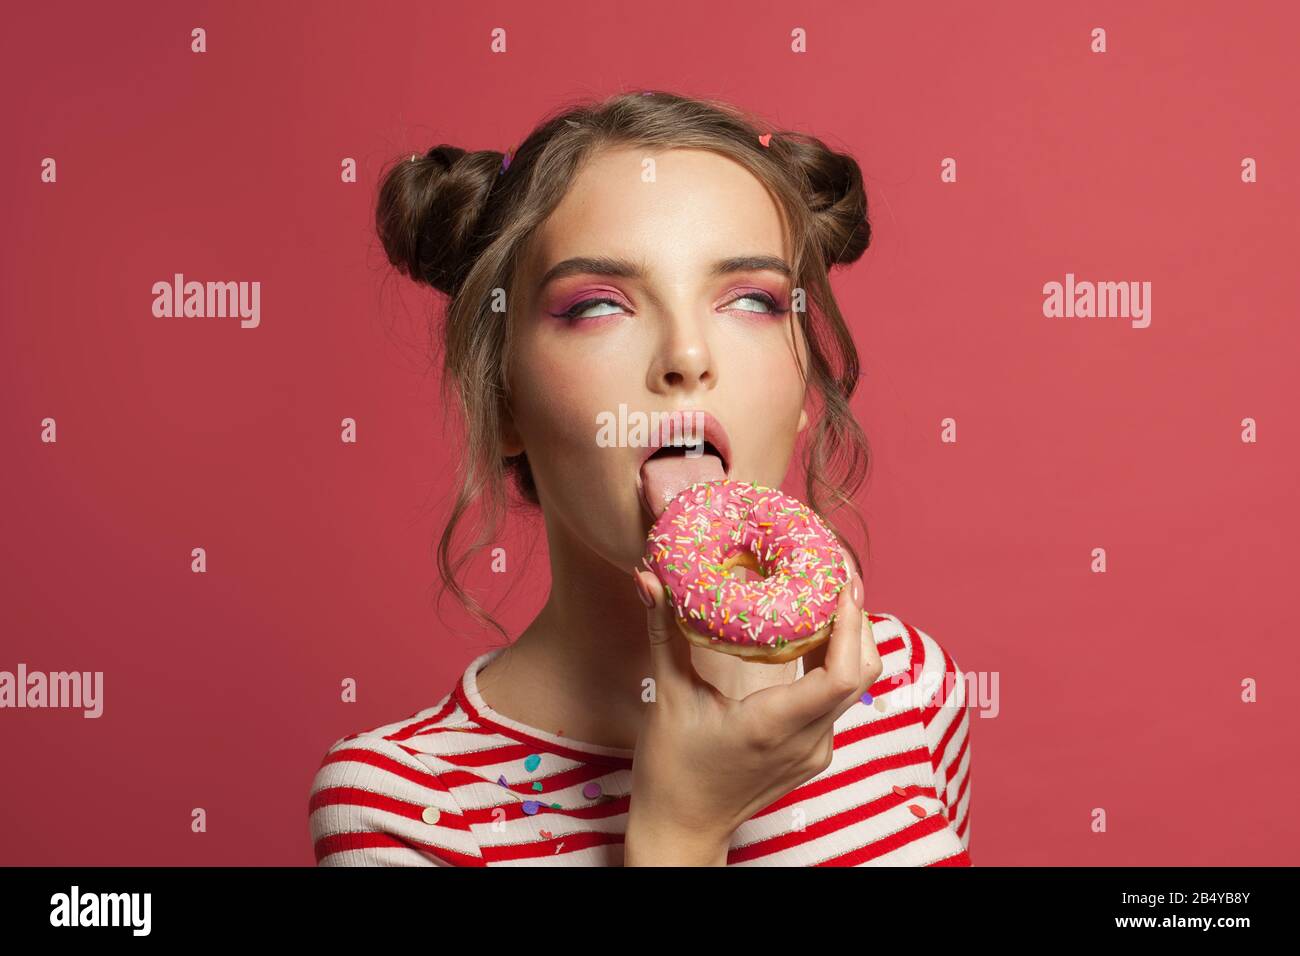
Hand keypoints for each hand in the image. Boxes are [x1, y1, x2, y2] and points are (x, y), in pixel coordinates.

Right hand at [624, 545, 879, 864]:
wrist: (683, 828)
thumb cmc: (671, 768)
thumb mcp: (667, 697)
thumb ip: (663, 633)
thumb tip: (648, 578)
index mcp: (774, 725)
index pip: (841, 674)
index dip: (852, 625)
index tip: (840, 582)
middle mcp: (806, 740)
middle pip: (861, 674)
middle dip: (858, 622)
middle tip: (838, 576)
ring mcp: (815, 750)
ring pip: (854, 688)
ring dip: (849, 642)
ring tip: (827, 596)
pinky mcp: (813, 753)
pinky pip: (837, 702)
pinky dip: (834, 665)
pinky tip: (812, 637)